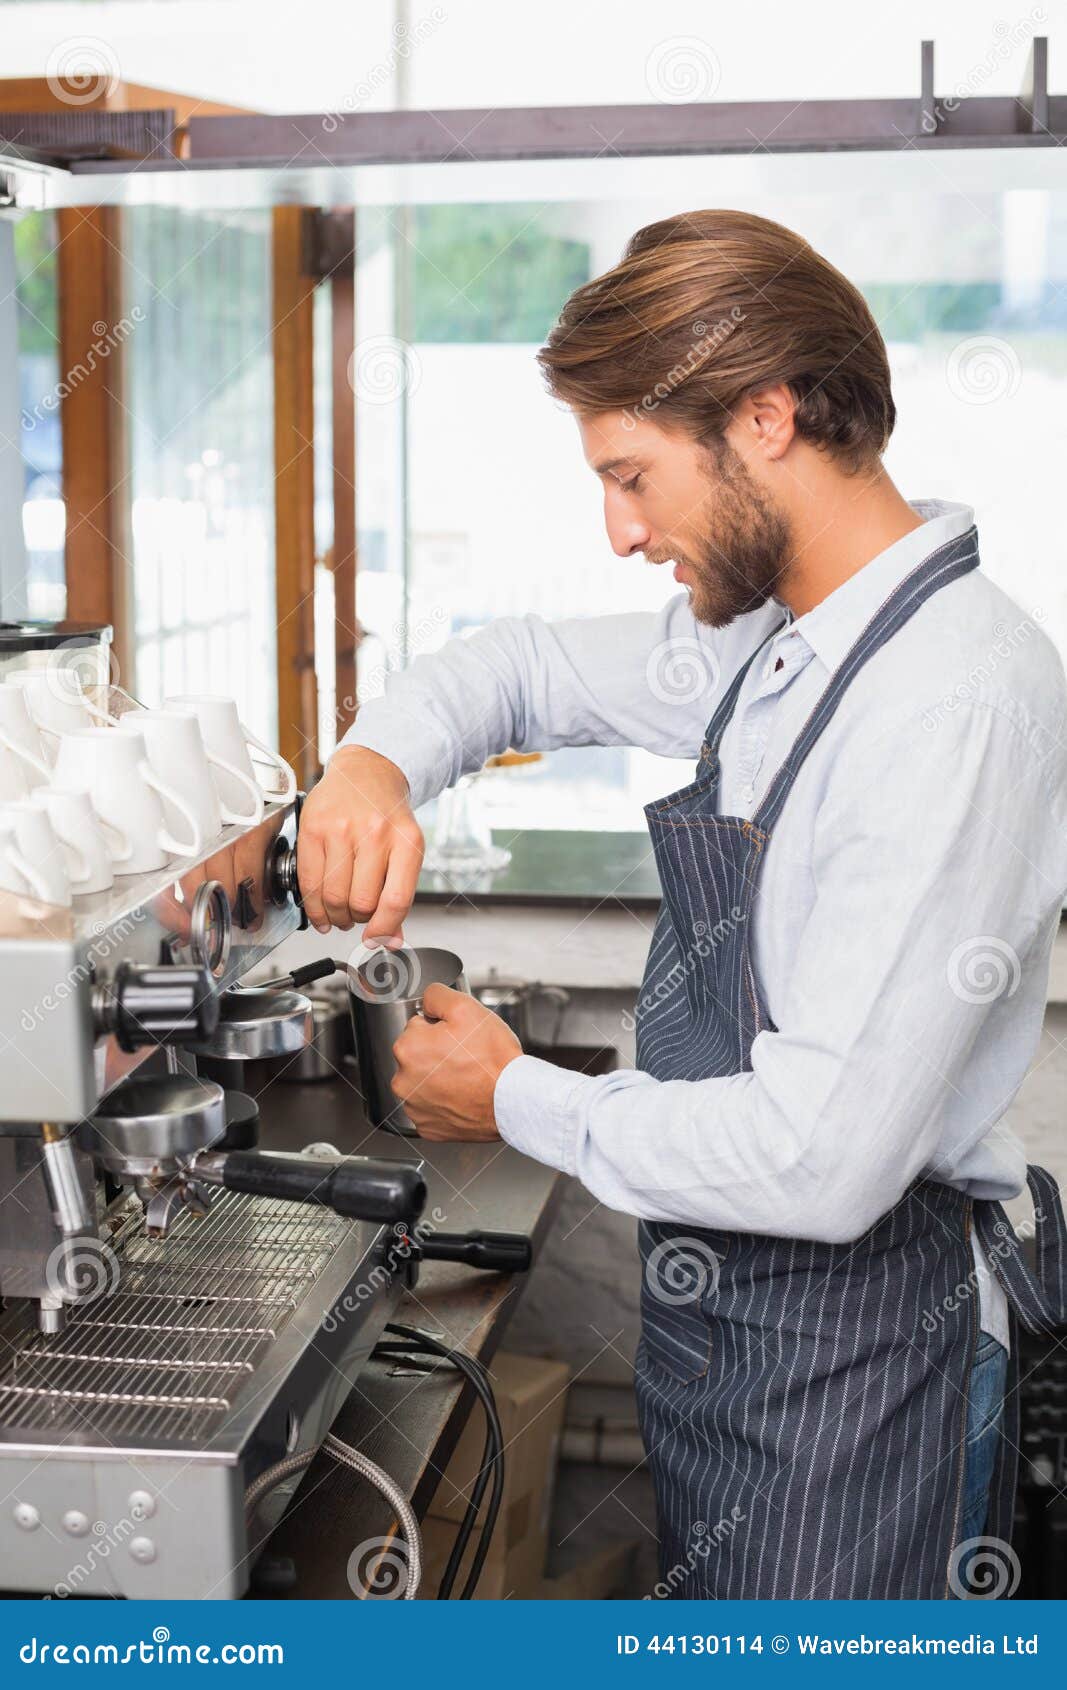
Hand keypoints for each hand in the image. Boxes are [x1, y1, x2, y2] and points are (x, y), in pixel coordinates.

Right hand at [297, 746, 423, 935]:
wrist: (366, 772)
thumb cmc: (387, 814)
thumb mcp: (405, 849)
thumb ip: (398, 896)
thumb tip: (390, 941)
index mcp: (407, 841)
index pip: (396, 900)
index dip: (383, 930)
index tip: (376, 940)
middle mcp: (375, 833)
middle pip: (361, 903)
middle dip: (357, 920)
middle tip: (356, 917)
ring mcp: (341, 829)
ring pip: (334, 897)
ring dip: (335, 915)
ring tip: (340, 911)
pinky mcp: (312, 828)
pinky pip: (309, 881)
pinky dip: (314, 906)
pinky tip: (320, 910)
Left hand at [391, 985, 521, 1140]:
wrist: (513, 1099)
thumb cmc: (493, 1059)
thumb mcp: (466, 1007)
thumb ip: (436, 995)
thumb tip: (426, 1000)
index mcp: (407, 1048)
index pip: (417, 1026)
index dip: (440, 1028)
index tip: (458, 1038)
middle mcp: (403, 1081)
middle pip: (418, 1055)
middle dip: (437, 1053)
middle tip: (465, 1057)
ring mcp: (414, 1107)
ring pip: (423, 1082)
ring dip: (438, 1078)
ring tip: (466, 1077)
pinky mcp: (427, 1127)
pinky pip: (431, 1107)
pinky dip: (444, 1102)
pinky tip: (463, 1095)